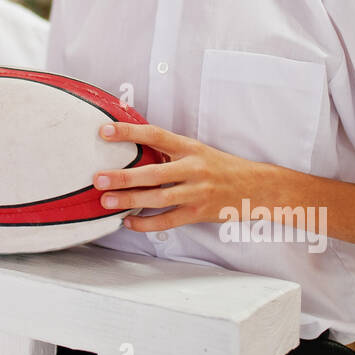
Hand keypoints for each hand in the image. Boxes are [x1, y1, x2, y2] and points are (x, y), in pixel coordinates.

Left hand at [93, 122, 260, 231]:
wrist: (256, 187)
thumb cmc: (220, 166)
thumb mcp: (197, 150)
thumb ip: (169, 150)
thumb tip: (132, 147)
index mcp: (189, 147)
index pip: (155, 135)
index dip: (129, 132)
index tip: (105, 131)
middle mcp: (193, 168)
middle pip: (153, 172)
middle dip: (123, 176)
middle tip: (98, 178)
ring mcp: (196, 192)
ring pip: (158, 198)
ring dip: (130, 200)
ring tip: (107, 201)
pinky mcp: (198, 213)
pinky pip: (168, 220)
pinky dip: (146, 223)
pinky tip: (129, 222)